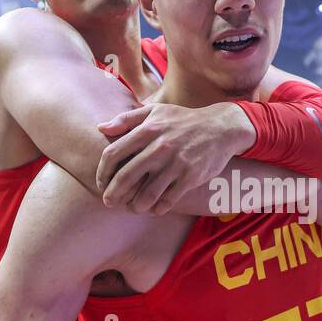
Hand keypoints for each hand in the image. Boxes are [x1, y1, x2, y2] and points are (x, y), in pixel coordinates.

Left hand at [96, 103, 254, 213]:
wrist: (221, 127)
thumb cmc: (183, 120)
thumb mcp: (155, 111)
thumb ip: (126, 119)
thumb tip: (100, 127)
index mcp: (147, 129)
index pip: (113, 154)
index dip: (102, 172)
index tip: (101, 183)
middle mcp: (159, 147)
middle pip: (126, 177)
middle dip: (113, 194)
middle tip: (109, 202)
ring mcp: (176, 163)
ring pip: (147, 194)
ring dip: (135, 206)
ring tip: (132, 208)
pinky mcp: (191, 177)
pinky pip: (168, 200)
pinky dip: (157, 208)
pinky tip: (154, 209)